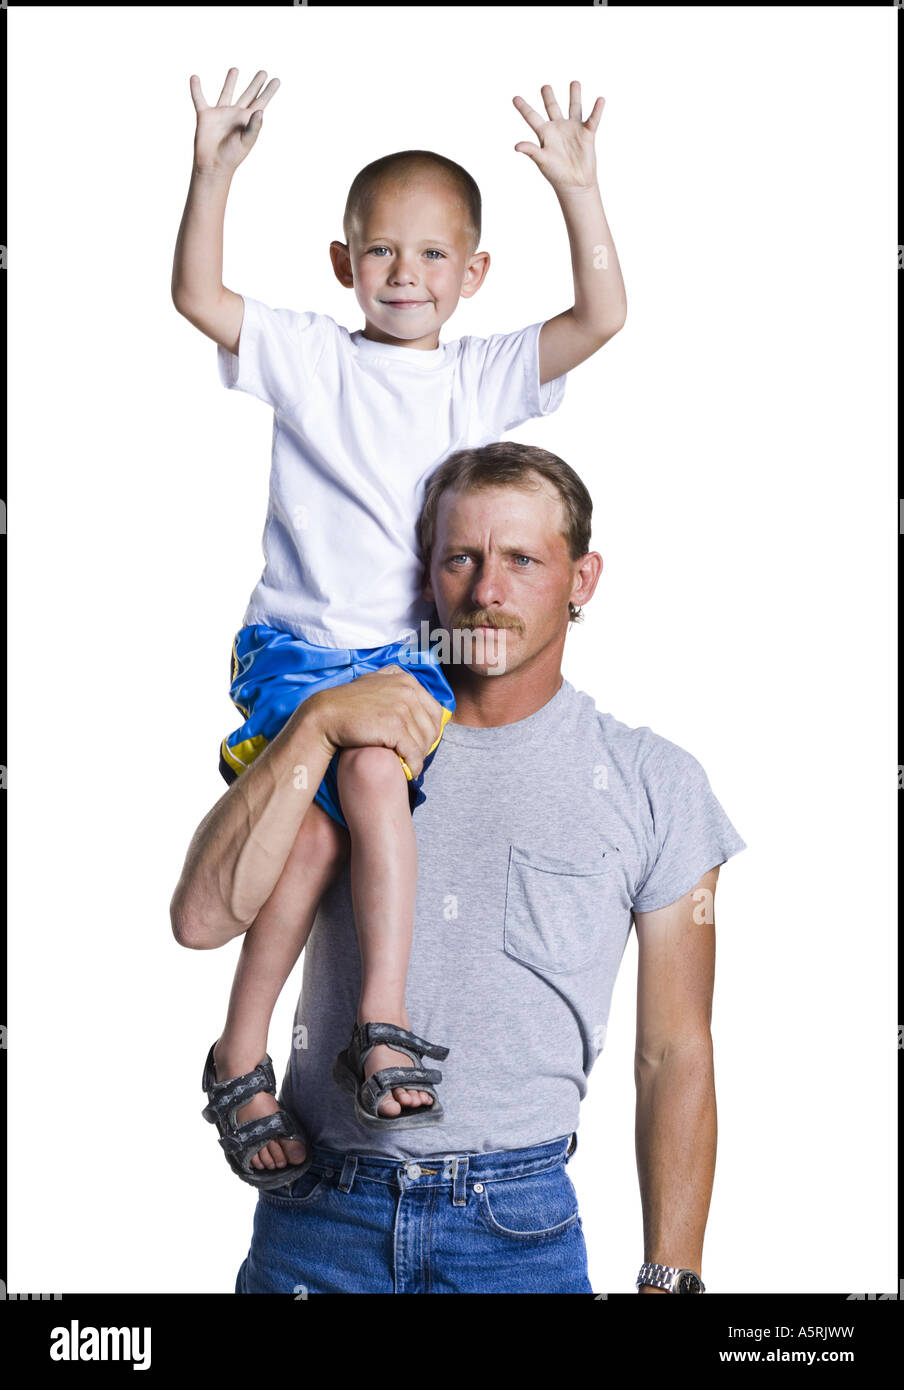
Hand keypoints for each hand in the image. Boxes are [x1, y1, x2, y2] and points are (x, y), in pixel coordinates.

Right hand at [190, 67, 279, 175]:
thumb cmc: (231, 156)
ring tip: (235, 69)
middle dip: (256, 83)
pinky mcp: (205, 116)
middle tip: (264, 72)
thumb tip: (261, 111)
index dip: (269, 91)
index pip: (261, 101)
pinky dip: (196, 89)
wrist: (213, 165)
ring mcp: (221, 114)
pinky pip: (199, 99)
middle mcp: (236, 114)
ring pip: (227, 92)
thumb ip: (254, 127)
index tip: (277, 80)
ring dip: (230, 81)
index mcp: (247, 120)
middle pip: (248, 94)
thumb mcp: (246, 142)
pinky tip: (194, 78)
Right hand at [306, 666, 445, 778]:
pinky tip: (407, 771)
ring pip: (424, 741)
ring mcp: (402, 708)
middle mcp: (408, 691)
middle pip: (431, 727)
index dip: (430, 730)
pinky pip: (414, 753)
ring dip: (418, 757)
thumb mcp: (376, 683)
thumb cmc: (349, 703)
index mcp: (407, 680)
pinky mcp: (395, 727)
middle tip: (414, 757)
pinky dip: (413, 766)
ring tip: (409, 764)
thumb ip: (397, 686)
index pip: (435, 710)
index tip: (421, 743)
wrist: (327, 715)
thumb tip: (417, 695)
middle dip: (425, 746)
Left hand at [512, 81, 603, 193]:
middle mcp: (558, 128)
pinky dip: (597, 110)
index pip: (532, 117)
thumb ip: (531, 150)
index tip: (514, 98)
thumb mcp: (542, 161)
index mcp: (545, 134)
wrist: (575, 184)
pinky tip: (600, 100)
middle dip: (549, 97)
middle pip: (552, 107)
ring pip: (574, 108)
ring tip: (574, 82)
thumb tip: (516, 146)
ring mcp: (573, 129)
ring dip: (574, 95)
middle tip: (545, 86)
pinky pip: (592, 119)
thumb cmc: (556, 174)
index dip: (523, 108)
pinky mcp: (587, 134)